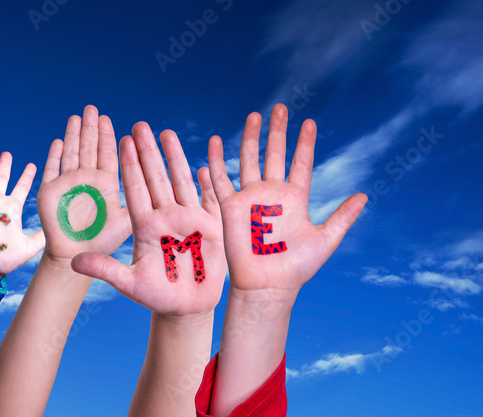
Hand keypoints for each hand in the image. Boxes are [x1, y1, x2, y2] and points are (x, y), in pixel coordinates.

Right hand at [0, 152, 44, 287]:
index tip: (33, 164)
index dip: (27, 176)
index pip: (21, 187)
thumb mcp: (28, 248)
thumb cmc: (4, 261)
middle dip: (4, 166)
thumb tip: (62, 226)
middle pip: (0, 178)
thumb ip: (43, 235)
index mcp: (10, 209)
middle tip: (7, 153)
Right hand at [36, 105, 130, 263]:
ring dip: (73, 136)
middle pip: (88, 149)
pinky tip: (58, 142)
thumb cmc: (101, 242)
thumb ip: (136, 205)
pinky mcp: (49, 193)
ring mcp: (67, 184)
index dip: (106, 137)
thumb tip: (157, 187)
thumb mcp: (125, 223)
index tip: (108, 119)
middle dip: (90, 129)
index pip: (106, 154)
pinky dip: (54, 156)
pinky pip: (51, 170)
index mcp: (105, 184)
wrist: (74, 257)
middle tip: (92, 108)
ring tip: (76, 117)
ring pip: (71, 154)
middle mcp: (86, 180)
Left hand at [72, 124, 226, 316]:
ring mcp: (189, 220)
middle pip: (155, 178)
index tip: (121, 141)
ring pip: (180, 181)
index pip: (135, 189)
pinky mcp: (211, 228)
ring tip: (166, 133)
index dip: (129, 165)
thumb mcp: (128, 283)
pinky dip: (207, 183)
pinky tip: (202, 164)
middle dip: (148, 152)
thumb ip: (103, 269)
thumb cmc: (156, 297)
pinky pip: (209, 200)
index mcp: (145, 226)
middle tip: (140, 125)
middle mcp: (165, 217)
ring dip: (174, 157)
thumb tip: (73, 263)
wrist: (186, 308)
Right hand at [207, 104, 366, 296]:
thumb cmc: (296, 268)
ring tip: (254, 116)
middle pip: (274, 154)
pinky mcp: (230, 207)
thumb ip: (342, 216)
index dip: (305, 143)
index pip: (300, 162)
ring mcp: (250, 198)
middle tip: (280, 109)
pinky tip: (215, 142)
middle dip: (277, 131)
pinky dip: (216, 161)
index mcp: (295, 198)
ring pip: (248, 160)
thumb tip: (365, 196)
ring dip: (250, 138)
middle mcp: (272, 193)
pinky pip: (221, 180)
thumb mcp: (325, 240)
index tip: (309, 123)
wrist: (267, 286)